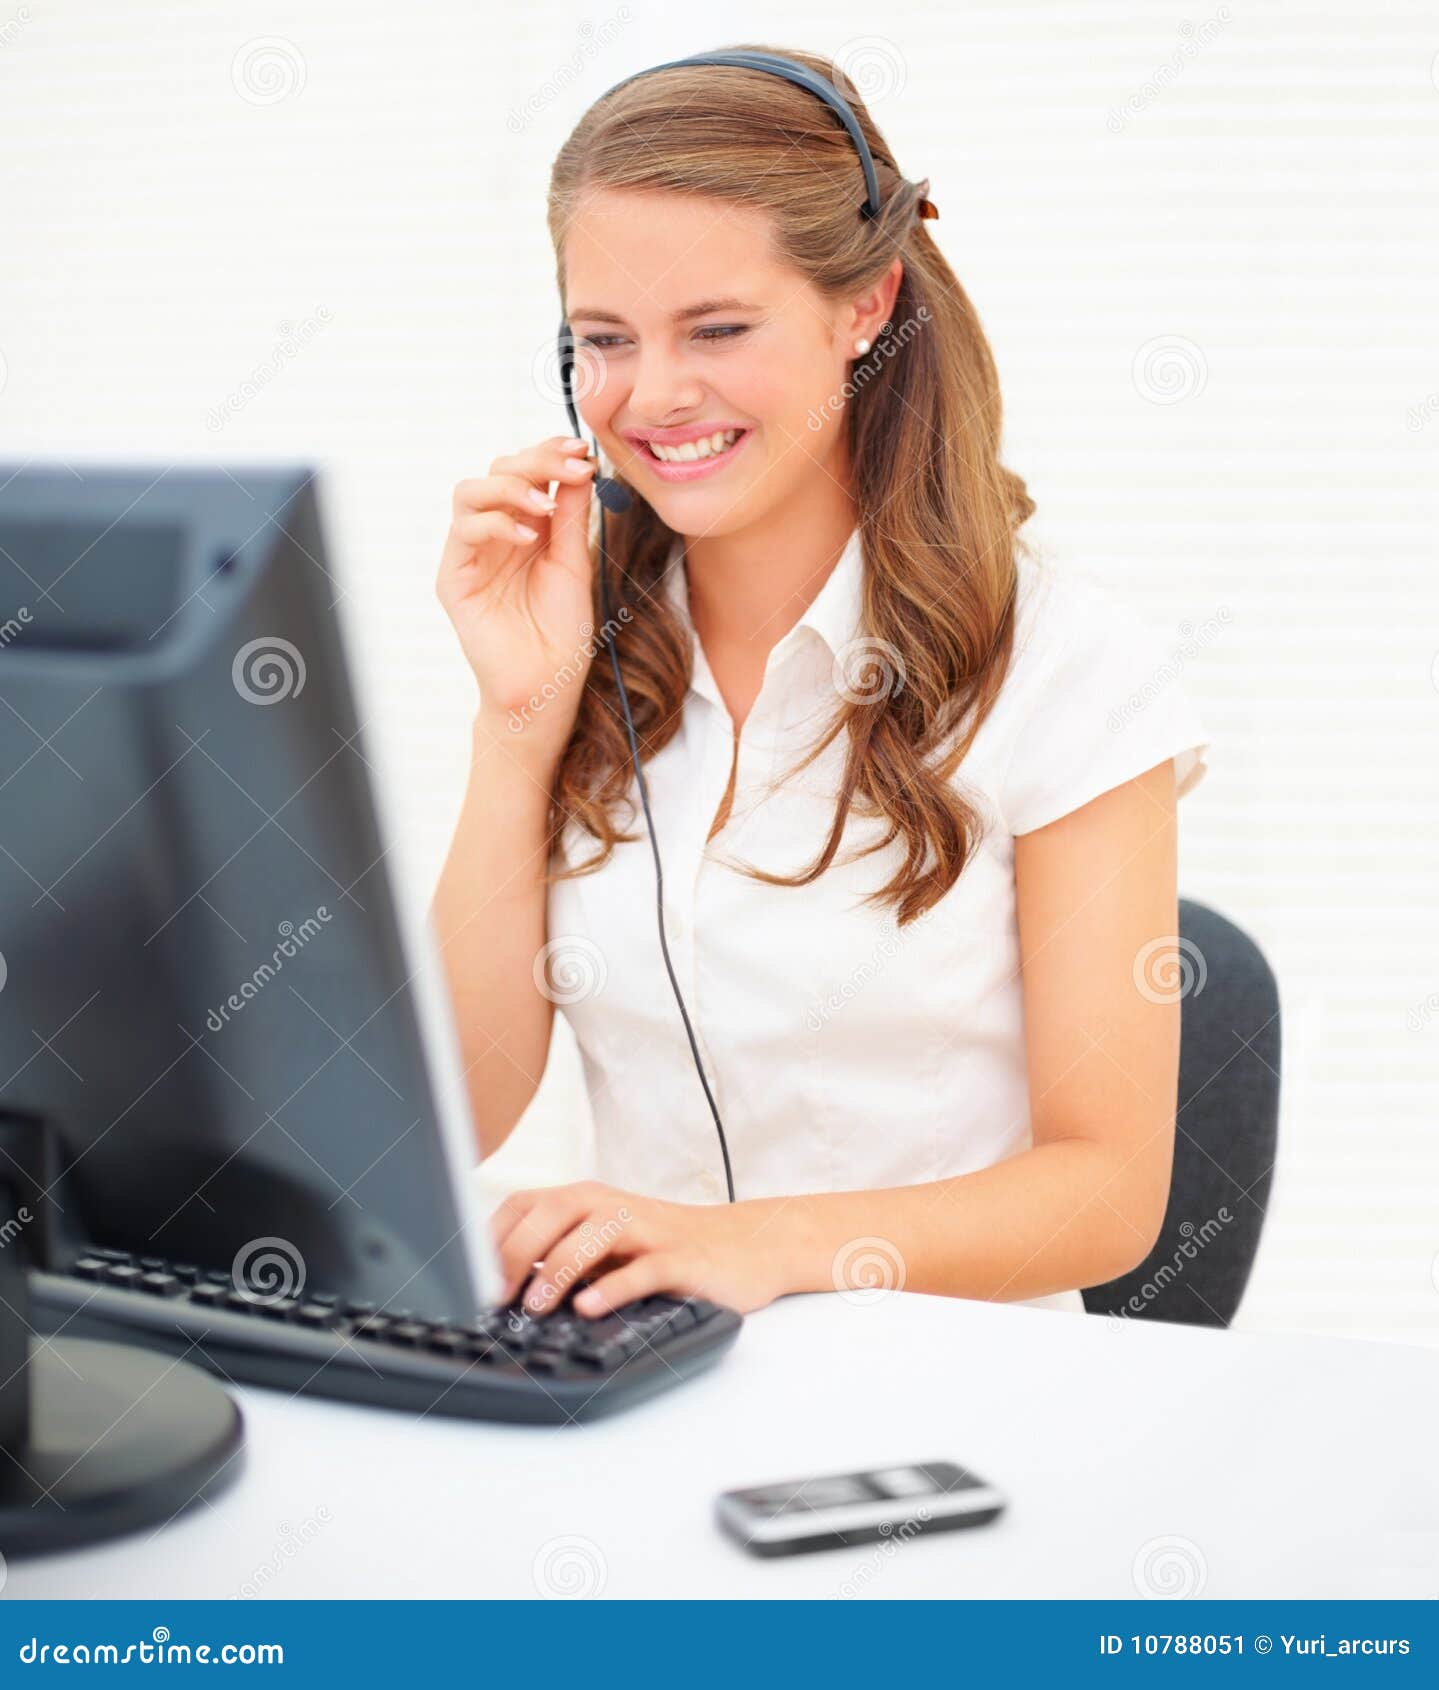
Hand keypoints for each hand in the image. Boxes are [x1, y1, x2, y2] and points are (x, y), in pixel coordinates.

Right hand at [435, 436, 597, 757]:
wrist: (547, 684)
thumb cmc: (561, 631)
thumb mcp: (575, 563)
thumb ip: (571, 515)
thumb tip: (580, 464)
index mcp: (525, 526)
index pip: (527, 472)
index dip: (550, 454)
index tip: (583, 452)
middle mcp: (494, 534)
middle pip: (497, 471)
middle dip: (536, 462)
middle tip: (572, 468)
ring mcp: (471, 553)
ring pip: (470, 491)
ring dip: (511, 487)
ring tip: (546, 507)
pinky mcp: (454, 577)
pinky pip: (464, 531)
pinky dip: (497, 524)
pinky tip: (529, 538)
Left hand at [490, 1180, 796, 1317]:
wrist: (742, 1247)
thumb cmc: (661, 1248)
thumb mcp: (602, 1245)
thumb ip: (556, 1254)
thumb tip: (496, 1285)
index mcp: (585, 1200)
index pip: (523, 1205)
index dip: (490, 1239)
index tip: (468, 1278)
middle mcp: (611, 1207)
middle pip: (551, 1215)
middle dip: (515, 1254)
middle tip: (495, 1296)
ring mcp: (647, 1230)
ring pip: (592, 1236)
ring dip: (558, 1271)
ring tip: (536, 1308)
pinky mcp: (679, 1258)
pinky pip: (642, 1269)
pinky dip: (613, 1287)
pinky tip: (590, 1307)